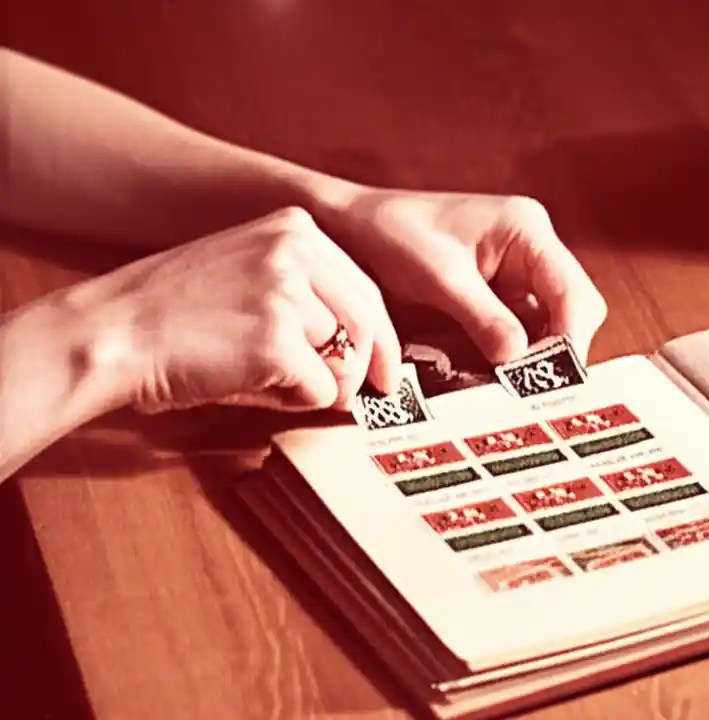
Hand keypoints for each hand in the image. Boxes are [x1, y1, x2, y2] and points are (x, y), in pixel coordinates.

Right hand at [72, 207, 400, 413]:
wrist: (111, 332)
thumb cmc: (172, 313)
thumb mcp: (245, 269)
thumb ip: (303, 290)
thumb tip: (362, 343)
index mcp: (294, 228)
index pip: (365, 288)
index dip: (382, 335)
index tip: (387, 365)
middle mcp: (296, 251)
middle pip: (369, 323)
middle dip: (375, 367)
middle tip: (374, 395)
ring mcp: (288, 294)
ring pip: (345, 361)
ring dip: (319, 385)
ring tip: (271, 382)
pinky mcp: (278, 342)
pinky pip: (320, 391)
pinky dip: (293, 403)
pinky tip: (251, 387)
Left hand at [314, 188, 606, 363]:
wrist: (350, 226)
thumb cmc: (390, 234)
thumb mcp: (438, 278)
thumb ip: (483, 318)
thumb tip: (520, 361)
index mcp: (526, 229)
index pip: (573, 292)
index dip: (569, 339)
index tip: (548, 381)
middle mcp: (532, 251)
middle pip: (574, 311)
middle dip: (558, 353)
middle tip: (531, 392)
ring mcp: (519, 275)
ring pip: (552, 327)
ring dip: (536, 360)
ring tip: (512, 393)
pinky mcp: (499, 298)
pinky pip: (523, 334)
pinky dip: (514, 360)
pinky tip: (496, 381)